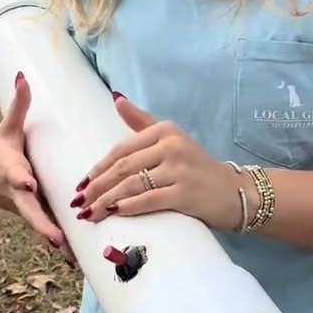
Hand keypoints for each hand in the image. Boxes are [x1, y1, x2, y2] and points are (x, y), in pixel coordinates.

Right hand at [0, 73, 76, 264]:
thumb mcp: (9, 128)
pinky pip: (50, 232)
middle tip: (56, 238)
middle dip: (43, 224)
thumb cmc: (4, 149)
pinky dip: (63, 247)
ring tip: (74, 258)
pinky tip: (79, 262)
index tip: (29, 183)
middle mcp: (20, 195)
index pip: (16, 174)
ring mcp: (28, 210)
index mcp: (13, 170)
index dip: (21, 178)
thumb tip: (22, 76)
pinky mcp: (38, 218)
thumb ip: (19, 104)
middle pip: (30, 211)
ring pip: (42, 228)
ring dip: (56, 242)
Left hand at [71, 94, 241, 230]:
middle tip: (79, 203)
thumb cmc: (197, 167)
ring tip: (91, 213)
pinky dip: (129, 207)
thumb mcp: (172, 139)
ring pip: (132, 185)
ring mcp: (179, 169)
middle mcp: (171, 146)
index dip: (98, 168)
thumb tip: (116, 99)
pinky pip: (149, 200)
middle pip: (123, 167)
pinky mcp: (185, 193)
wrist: (234, 192)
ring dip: (106, 200)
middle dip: (97, 187)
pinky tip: (115, 213)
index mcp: (164, 130)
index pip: (121, 150)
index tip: (81, 184)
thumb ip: (142, 122)